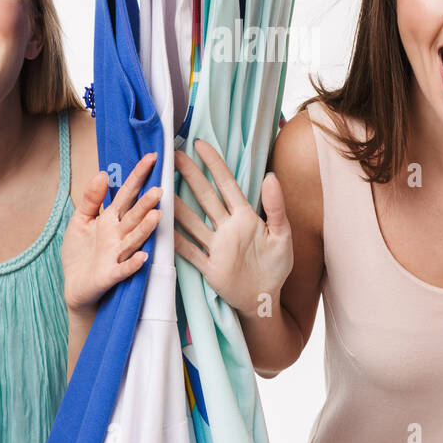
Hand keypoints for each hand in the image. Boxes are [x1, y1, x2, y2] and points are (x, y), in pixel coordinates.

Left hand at [61, 153, 161, 314]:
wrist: (75, 287)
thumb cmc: (80, 254)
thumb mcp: (80, 221)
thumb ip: (91, 198)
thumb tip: (102, 174)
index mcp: (111, 219)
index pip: (127, 193)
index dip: (138, 176)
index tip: (151, 158)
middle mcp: (118, 235)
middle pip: (134, 215)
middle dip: (145, 203)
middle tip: (159, 190)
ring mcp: (117, 254)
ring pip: (134, 239)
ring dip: (144, 229)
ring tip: (156, 216)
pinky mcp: (111, 274)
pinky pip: (124, 268)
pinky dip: (132, 263)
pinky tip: (142, 257)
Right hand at [172, 139, 292, 316]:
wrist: (265, 299)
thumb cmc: (276, 266)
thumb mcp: (282, 235)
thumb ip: (276, 207)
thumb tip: (270, 176)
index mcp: (245, 216)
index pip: (227, 185)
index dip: (214, 164)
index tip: (199, 144)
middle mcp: (226, 227)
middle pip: (205, 196)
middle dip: (190, 175)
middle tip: (173, 155)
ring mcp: (215, 246)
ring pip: (192, 220)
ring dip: (177, 205)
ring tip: (161, 187)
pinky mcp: (208, 266)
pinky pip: (189, 250)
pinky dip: (176, 240)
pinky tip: (161, 227)